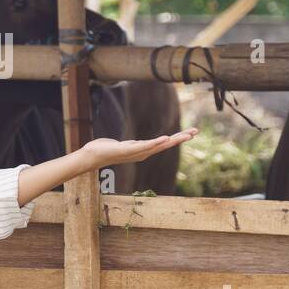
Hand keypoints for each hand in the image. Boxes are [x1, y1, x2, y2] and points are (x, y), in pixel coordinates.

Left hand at [80, 128, 198, 169]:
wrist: (92, 156)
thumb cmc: (106, 151)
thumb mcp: (124, 147)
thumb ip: (132, 146)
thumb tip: (135, 145)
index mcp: (144, 150)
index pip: (164, 143)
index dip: (178, 138)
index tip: (191, 132)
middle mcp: (143, 153)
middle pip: (167, 144)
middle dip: (181, 138)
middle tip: (196, 132)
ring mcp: (137, 153)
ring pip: (159, 145)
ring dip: (173, 140)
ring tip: (186, 135)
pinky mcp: (129, 150)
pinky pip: (145, 146)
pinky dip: (155, 143)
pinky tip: (165, 138)